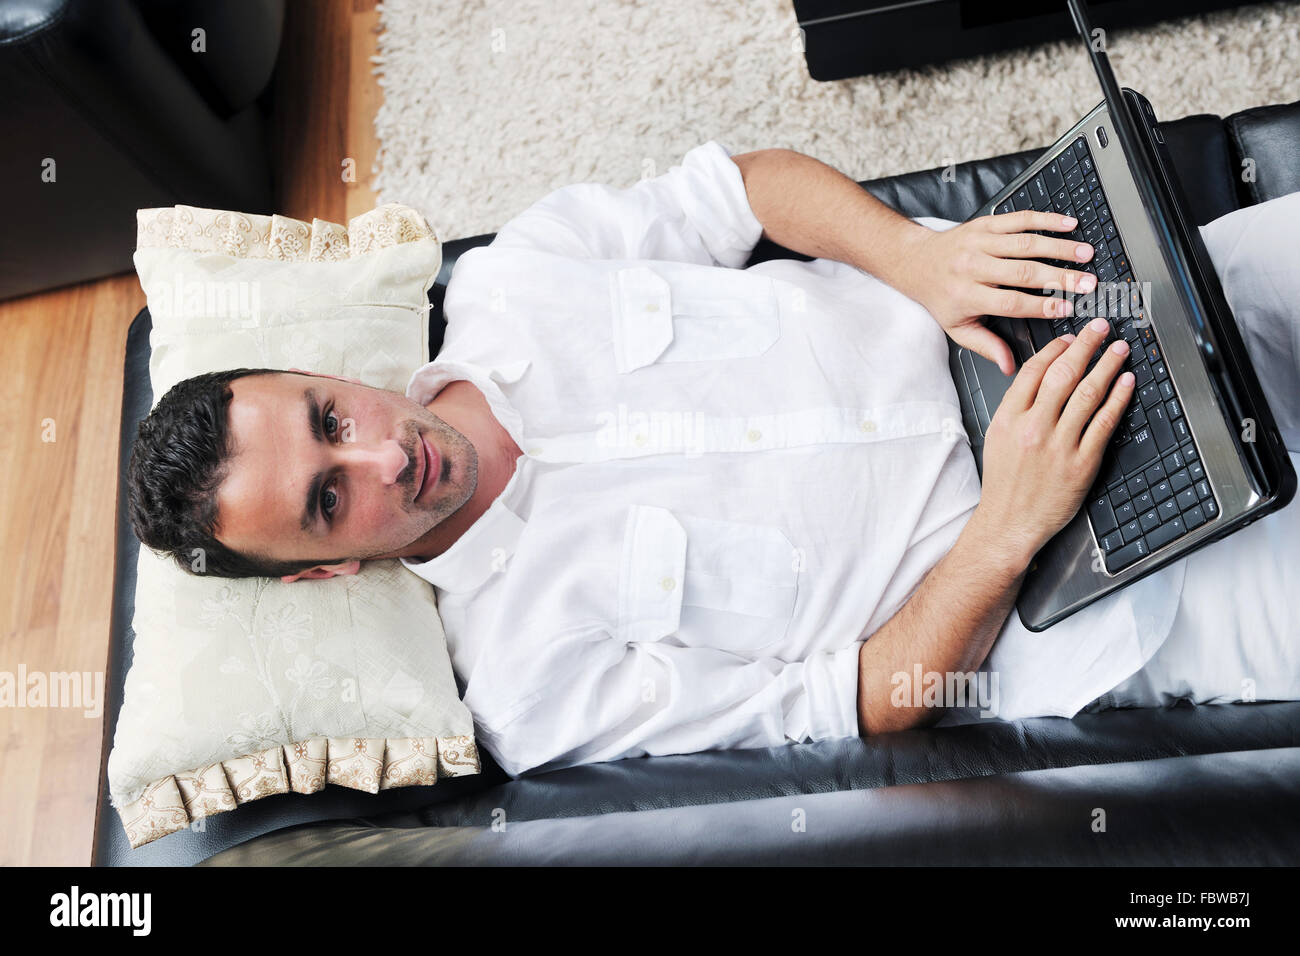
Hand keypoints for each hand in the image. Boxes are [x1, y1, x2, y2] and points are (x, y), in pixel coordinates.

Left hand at [894, 210, 1099, 375]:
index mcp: (967, 295)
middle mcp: (973, 267)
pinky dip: (1045, 219)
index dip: (1040, 305)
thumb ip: (985, 346)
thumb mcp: (957, 327)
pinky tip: (1069, 223)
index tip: (1068, 308)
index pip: (1010, 302)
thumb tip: (1010, 367)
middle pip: (1023, 272)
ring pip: (1025, 243)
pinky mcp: (985, 223)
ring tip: (1086, 254)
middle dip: (1059, 277)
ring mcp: (980, 242)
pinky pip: (1018, 218)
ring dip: (1059, 247)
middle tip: (1088, 283)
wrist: (915, 261)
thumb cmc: (941, 296)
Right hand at [970, 317, 1134, 569]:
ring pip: (1088, 394)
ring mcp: (1059, 446)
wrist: (1009, 523)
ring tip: (1118, 349)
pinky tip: (1126, 383)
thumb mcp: (997, 437)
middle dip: (1085, 346)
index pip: (1034, 372)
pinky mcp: (1082, 463)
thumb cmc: (1004, 484)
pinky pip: (1104, 423)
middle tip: (1100, 328)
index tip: (1070, 338)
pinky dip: (1118, 399)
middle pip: (1063, 375)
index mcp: (1009, 419)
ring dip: (1107, 366)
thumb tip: (1039, 378)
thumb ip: (1016, 408)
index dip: (1055, 350)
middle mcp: (1034, 428)